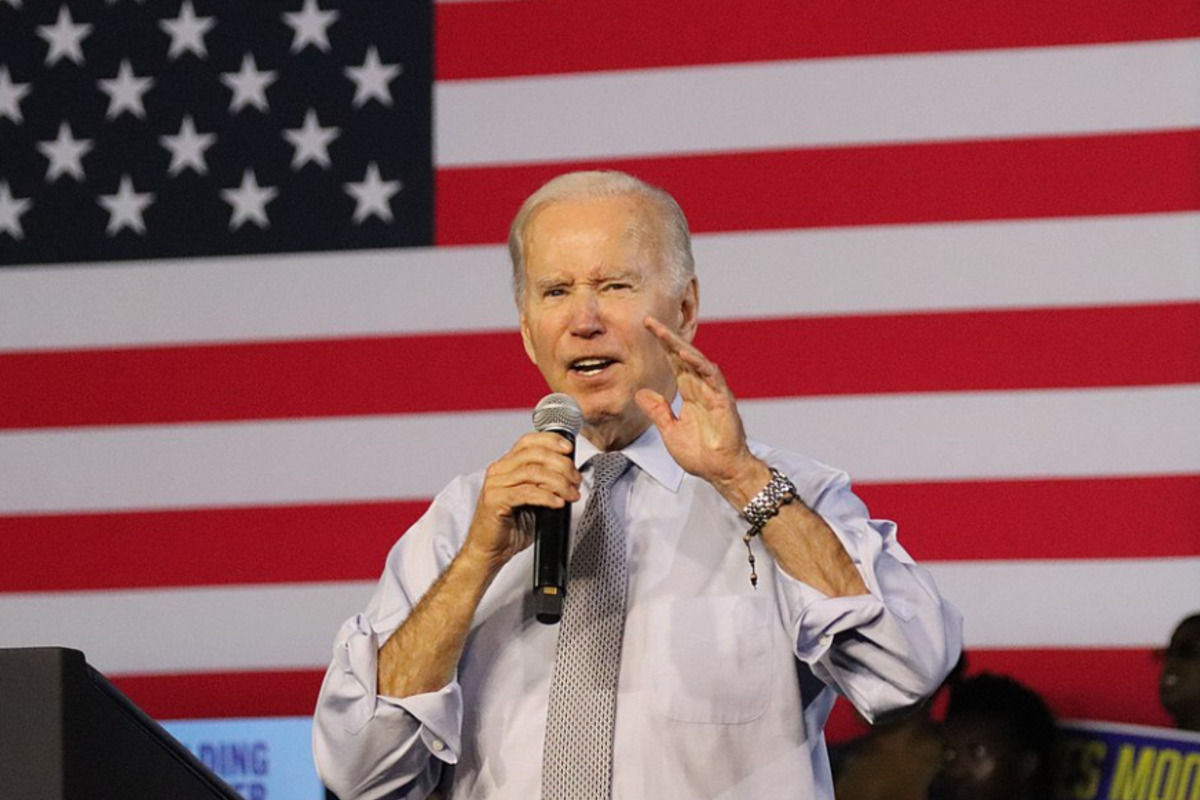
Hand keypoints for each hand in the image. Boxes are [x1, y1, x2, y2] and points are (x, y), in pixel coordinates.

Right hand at [463, 432, 580, 570]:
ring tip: (571, 493)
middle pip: (534, 454)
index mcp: (507, 465)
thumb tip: (569, 474)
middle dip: (561, 465)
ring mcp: (495, 485)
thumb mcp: (533, 499)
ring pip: (533, 472)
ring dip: (559, 482)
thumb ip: (545, 483)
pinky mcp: (495, 501)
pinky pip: (526, 493)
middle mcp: (499, 471)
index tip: (569, 449)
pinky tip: (557, 502)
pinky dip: (546, 496)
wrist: (489, 550)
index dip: (551, 441)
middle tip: (575, 479)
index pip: (529, 441)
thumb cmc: (509, 527)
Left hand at [635, 316, 767, 503]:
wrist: (720, 472)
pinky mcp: (724, 402)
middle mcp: (701, 388)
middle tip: (649, 321)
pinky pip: (714, 379)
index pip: (674, 362)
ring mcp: (714, 393)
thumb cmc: (701, 454)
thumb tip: (641, 393)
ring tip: (666, 335)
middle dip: (668, 338)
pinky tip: (690, 357)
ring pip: (698, 363)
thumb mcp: (670, 431)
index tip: (646, 328)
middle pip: (683, 356)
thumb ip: (658, 411)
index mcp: (690, 392)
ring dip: (682, 348)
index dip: (661, 345)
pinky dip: (703, 366)